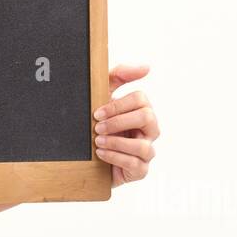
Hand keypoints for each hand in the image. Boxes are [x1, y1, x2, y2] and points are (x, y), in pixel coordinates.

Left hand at [92, 63, 159, 188]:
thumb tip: (147, 67)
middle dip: (119, 122)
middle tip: (97, 127)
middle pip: (147, 118)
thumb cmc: (99, 121)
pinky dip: (116, 158)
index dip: (118, 106)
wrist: (87, 155)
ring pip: (143, 145)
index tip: (97, 113)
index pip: (141, 100)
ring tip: (98, 142)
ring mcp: (147, 150)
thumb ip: (120, 76)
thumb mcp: (103, 94)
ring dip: (117, 142)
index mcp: (142, 110)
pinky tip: (101, 154)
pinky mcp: (140, 170)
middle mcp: (149, 130)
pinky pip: (136, 165)